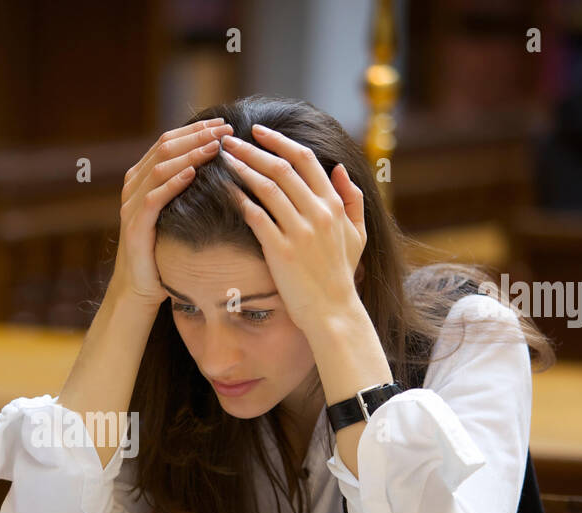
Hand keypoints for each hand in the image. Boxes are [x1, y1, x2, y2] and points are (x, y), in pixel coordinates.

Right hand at [112, 118, 234, 310]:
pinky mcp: (134, 227)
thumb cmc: (163, 251)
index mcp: (141, 178)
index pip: (168, 141)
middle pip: (164, 148)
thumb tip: (218, 166)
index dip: (196, 129)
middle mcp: (133, 186)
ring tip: (215, 146)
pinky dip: (173, 183)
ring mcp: (130, 206)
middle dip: (197, 135)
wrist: (139, 288)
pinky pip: (153, 199)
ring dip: (190, 154)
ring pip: (159, 168)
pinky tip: (193, 174)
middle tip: (226, 129)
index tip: (224, 124)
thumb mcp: (174, 213)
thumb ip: (185, 189)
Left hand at [219, 124, 366, 333]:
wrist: (332, 311)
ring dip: (243, 168)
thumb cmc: (341, 274)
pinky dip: (240, 199)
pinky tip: (225, 189)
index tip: (259, 132)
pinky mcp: (281, 250)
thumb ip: (352, 199)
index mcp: (334, 204)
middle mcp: (317, 213)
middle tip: (230, 139)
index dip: (280, 141)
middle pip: (282, 168)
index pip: (305, 159)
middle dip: (253, 149)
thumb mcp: (357, 234)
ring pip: (267, 187)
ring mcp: (299, 231)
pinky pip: (256, 216)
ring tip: (224, 158)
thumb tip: (340, 169)